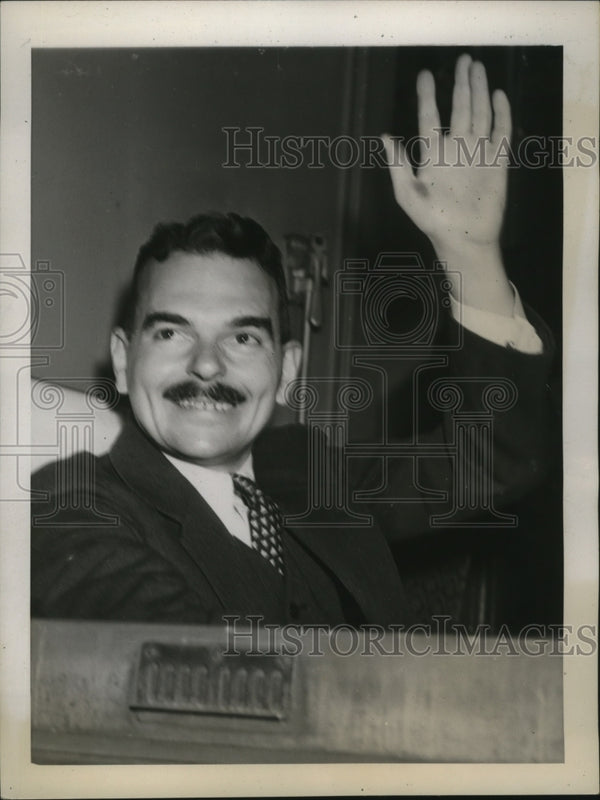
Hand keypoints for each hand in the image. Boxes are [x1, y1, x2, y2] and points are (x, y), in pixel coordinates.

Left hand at [382, 54, 514, 314]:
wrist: (464, 239)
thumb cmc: (432, 221)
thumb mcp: (407, 195)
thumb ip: (397, 166)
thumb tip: (385, 137)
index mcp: (433, 155)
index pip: (430, 118)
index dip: (427, 96)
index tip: (425, 75)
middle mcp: (456, 149)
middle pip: (460, 108)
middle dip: (461, 84)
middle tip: (463, 60)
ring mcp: (477, 154)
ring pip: (480, 113)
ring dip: (479, 90)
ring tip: (477, 68)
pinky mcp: (497, 162)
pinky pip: (501, 132)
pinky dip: (501, 113)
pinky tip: (497, 95)